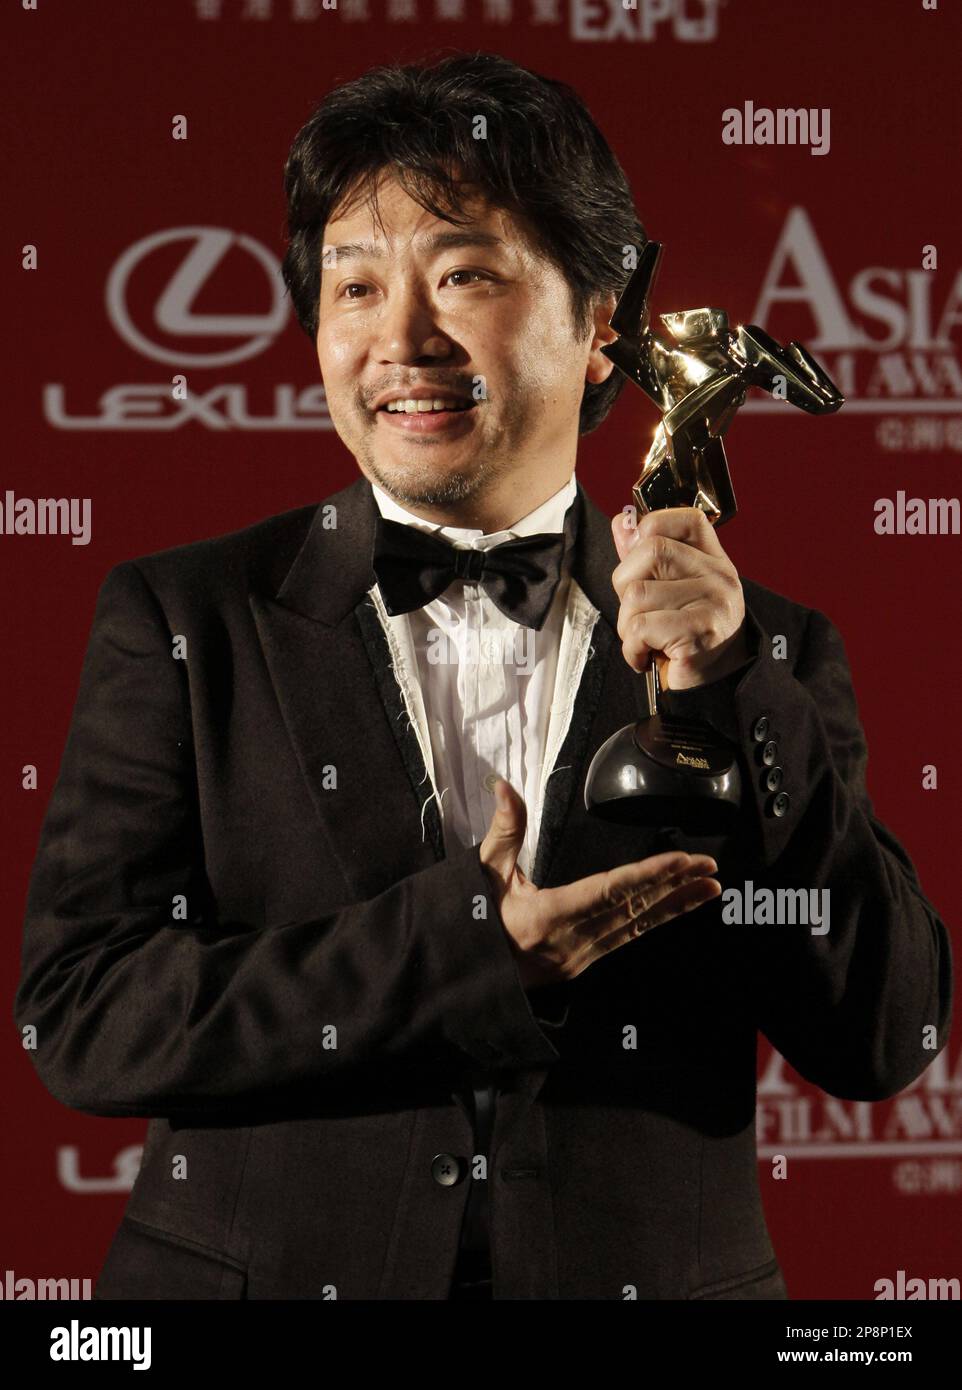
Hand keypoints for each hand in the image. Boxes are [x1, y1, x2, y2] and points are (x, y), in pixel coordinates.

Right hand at [479, 778, 719, 988]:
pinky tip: (677, 909)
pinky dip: (656, 922)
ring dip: (675, 906)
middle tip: (709, 866)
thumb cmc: (471, 919)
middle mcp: (571, 941)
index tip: (680, 860)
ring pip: (637, 927)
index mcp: (548, 916)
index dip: (648, 875)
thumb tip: (505, 786)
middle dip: (674, 886)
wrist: (461, 974)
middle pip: (633, 909)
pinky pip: (627, 939)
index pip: (610, 891)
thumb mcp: (483, 871)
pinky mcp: (582, 962)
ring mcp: (579, 957)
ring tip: (708, 888)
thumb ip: (504, 829)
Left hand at [611, 505, 747, 690]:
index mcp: (713, 560)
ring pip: (637, 594)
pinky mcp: (700, 632)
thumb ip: (644, 556)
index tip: (639, 559)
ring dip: (627, 625)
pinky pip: (640, 627)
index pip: (684, 519)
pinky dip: (632, 648)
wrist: (713, 686)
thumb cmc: (686, 636)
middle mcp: (719, 576)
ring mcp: (713, 602)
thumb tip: (622, 523)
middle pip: (650, 551)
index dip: (652, 528)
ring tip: (647, 639)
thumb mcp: (668, 589)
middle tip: (640, 612)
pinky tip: (647, 655)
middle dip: (627, 586)